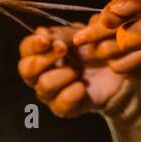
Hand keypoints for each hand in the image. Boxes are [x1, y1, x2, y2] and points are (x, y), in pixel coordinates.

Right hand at [16, 22, 140, 117]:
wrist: (115, 72)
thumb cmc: (92, 50)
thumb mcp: (80, 35)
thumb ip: (61, 33)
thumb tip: (40, 32)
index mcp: (39, 54)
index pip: (25, 49)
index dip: (33, 44)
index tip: (47, 40)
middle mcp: (38, 75)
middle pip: (26, 70)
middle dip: (45, 58)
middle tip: (63, 49)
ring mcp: (48, 94)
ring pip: (44, 85)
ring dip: (64, 74)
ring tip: (78, 70)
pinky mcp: (62, 109)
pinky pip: (61, 103)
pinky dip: (74, 91)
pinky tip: (84, 85)